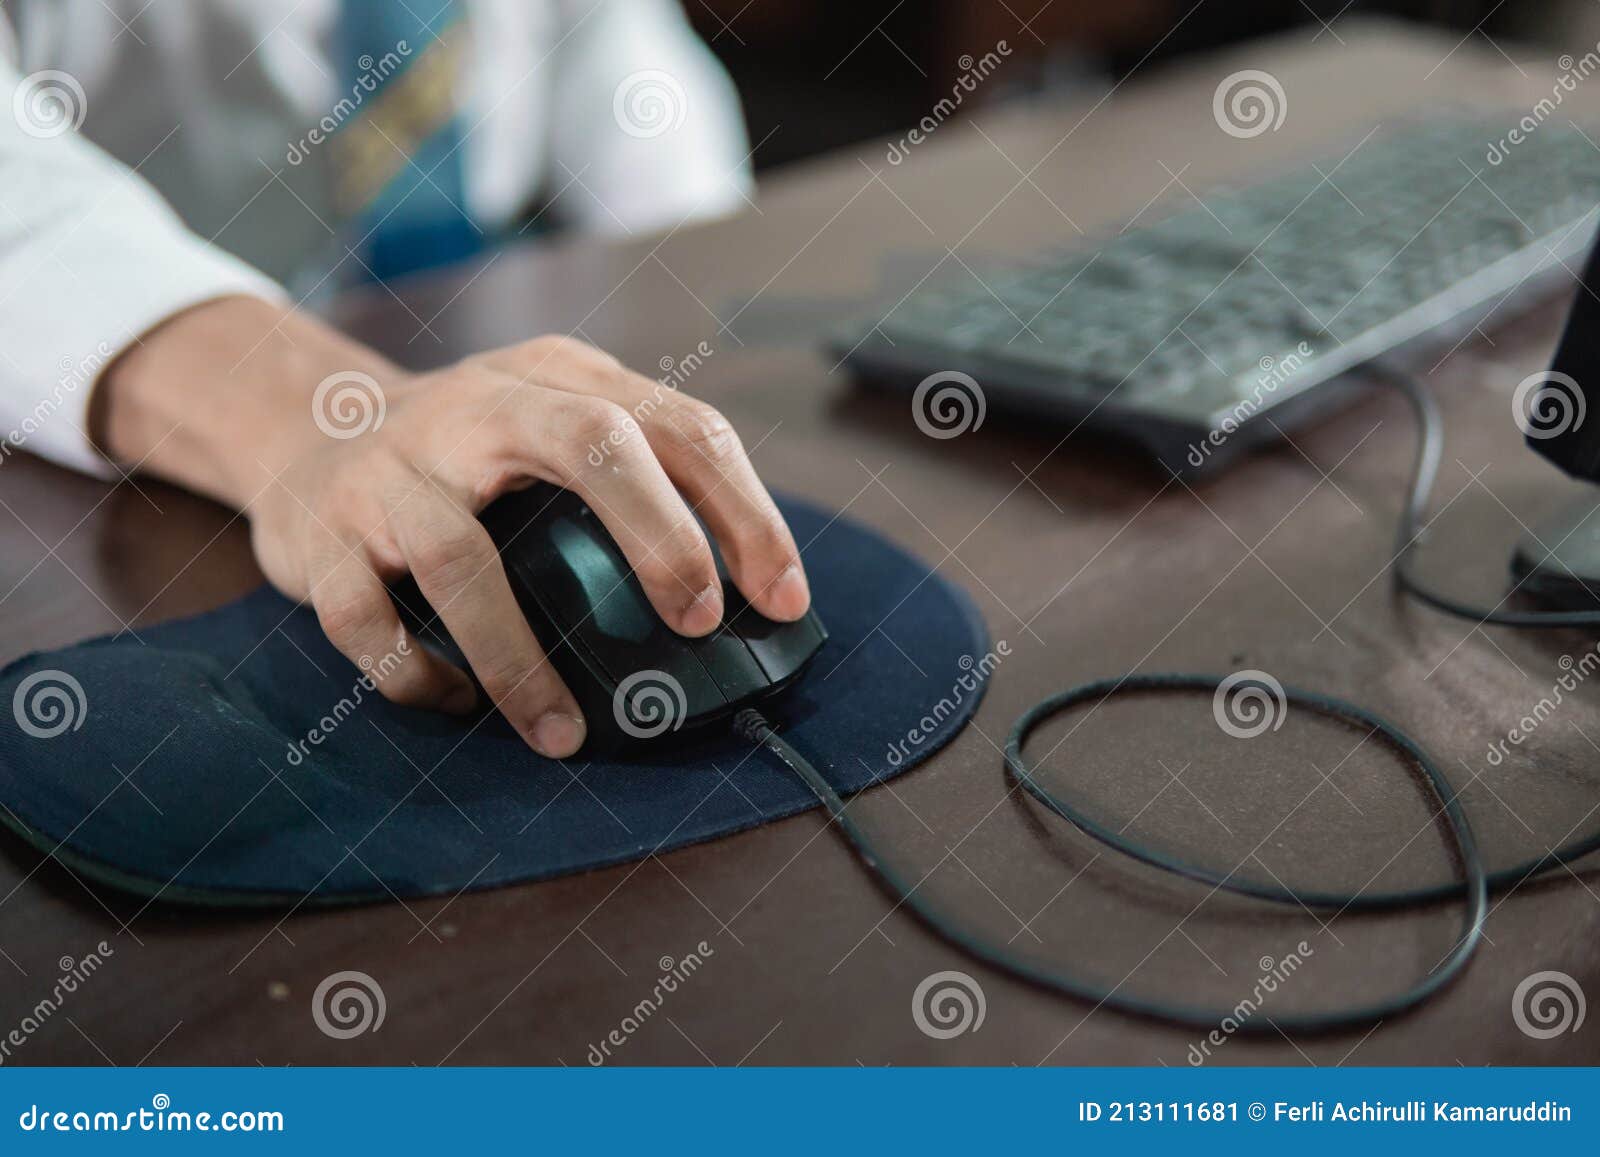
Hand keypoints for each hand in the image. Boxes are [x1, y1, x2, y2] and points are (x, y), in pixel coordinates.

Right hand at [96, 298, 809, 756]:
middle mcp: (479, 407)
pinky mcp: (320, 534)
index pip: (681, 427)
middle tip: (699, 622)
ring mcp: (392, 468)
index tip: (783, 596)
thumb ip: (632, 483)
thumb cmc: (465, 457)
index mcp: (559, 380)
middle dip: (660, 536)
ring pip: (461, 557)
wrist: (303, 431)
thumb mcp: (551, 428)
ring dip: (519, 660)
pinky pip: (366, 620)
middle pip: (590, 444)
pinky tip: (455, 701)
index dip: (745, 512)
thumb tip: (742, 603)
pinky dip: (416, 673)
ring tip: (564, 732)